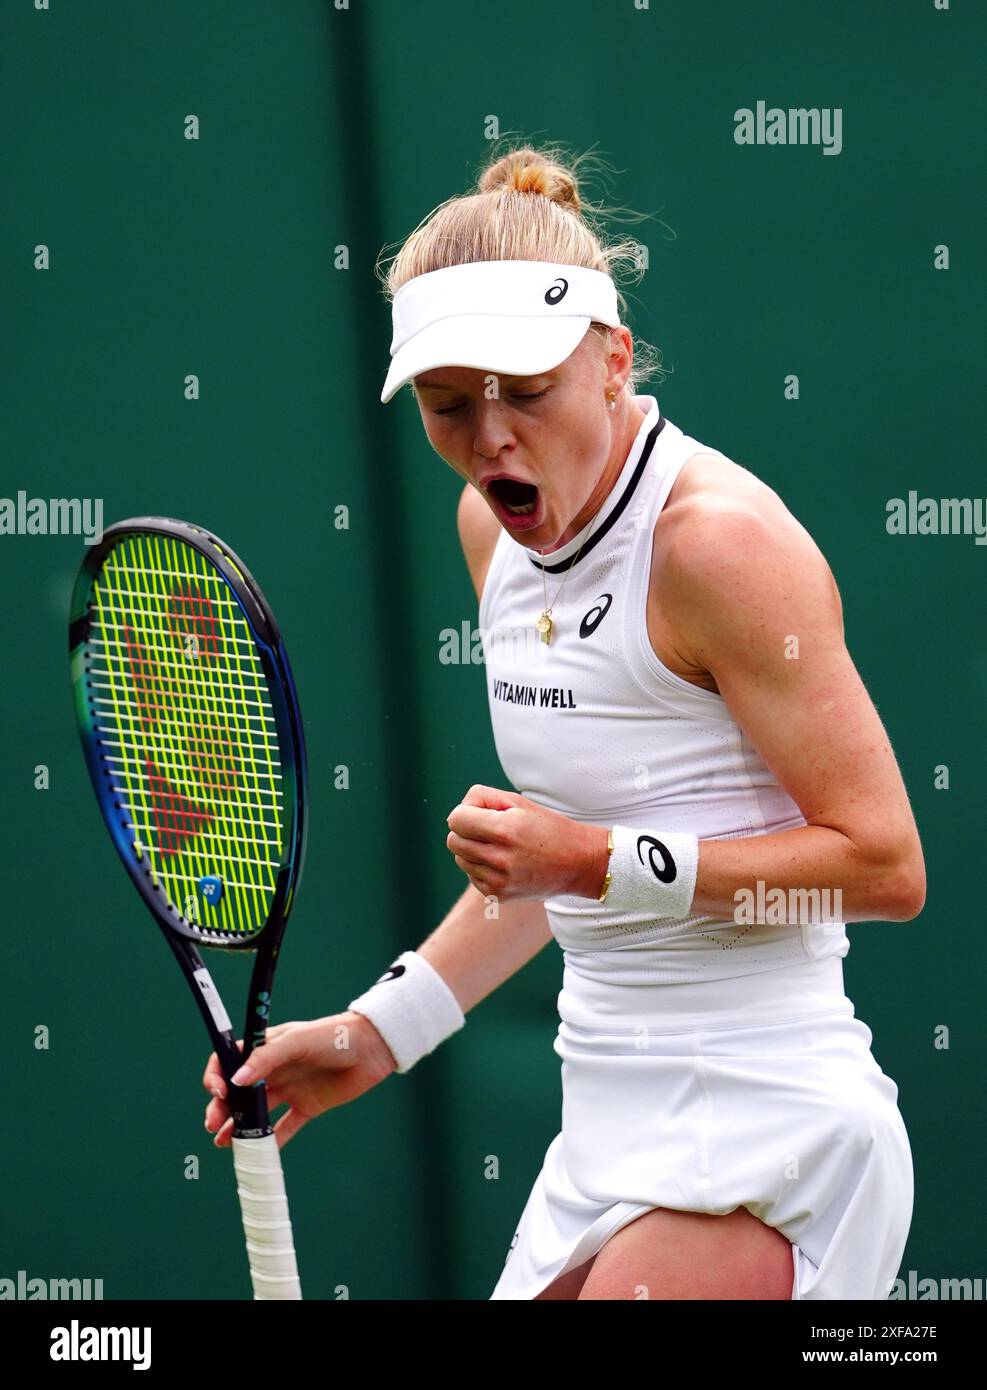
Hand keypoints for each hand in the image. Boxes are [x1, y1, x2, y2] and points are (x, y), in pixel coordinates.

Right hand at [202, 1011, 397, 1149]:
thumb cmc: (335, 1035)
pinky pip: (285, 1127)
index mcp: (267, 1047)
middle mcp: (274, 1069)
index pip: (230, 1060)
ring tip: (225, 1143)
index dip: (218, 1075)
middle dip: (222, 1109)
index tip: (220, 1092)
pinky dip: (271, 1141)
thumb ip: (267, 1058)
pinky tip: (259, 1153)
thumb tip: (237, 1080)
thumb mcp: (298, 1040)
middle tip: (213, 1126)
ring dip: (238, 1127)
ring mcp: (290, 1089)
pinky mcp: (307, 1106)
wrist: (373, 1048)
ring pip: (256, 1112)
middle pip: (238, 1092)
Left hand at [445, 783, 607, 902]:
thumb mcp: (519, 803)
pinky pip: (472, 876)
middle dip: (466, 830)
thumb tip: (457, 814)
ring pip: (460, 860)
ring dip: (472, 849)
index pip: (456, 819)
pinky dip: (481, 867)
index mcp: (505, 831)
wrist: (579, 863)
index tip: (481, 812)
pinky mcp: (499, 896)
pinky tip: (503, 862)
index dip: (465, 811)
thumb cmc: (548, 828)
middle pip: (454, 841)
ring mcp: (499, 881)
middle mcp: (500, 859)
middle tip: (490, 828)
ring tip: (499, 845)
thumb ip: (483, 798)